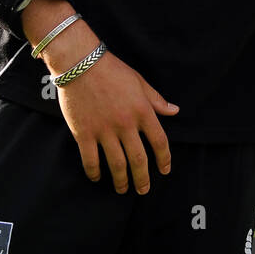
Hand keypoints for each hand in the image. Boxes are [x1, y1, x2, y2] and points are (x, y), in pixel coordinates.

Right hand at [44, 19, 178, 194]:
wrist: (79, 63)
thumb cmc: (112, 69)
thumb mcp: (139, 81)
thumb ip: (156, 100)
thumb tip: (174, 111)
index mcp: (142, 110)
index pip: (159, 142)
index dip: (164, 159)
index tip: (164, 170)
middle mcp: (125, 124)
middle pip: (138, 159)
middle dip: (143, 178)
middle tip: (143, 190)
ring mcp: (104, 130)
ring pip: (116, 164)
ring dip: (121, 180)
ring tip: (123, 188)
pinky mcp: (84, 133)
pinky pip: (90, 160)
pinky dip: (94, 172)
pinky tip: (97, 178)